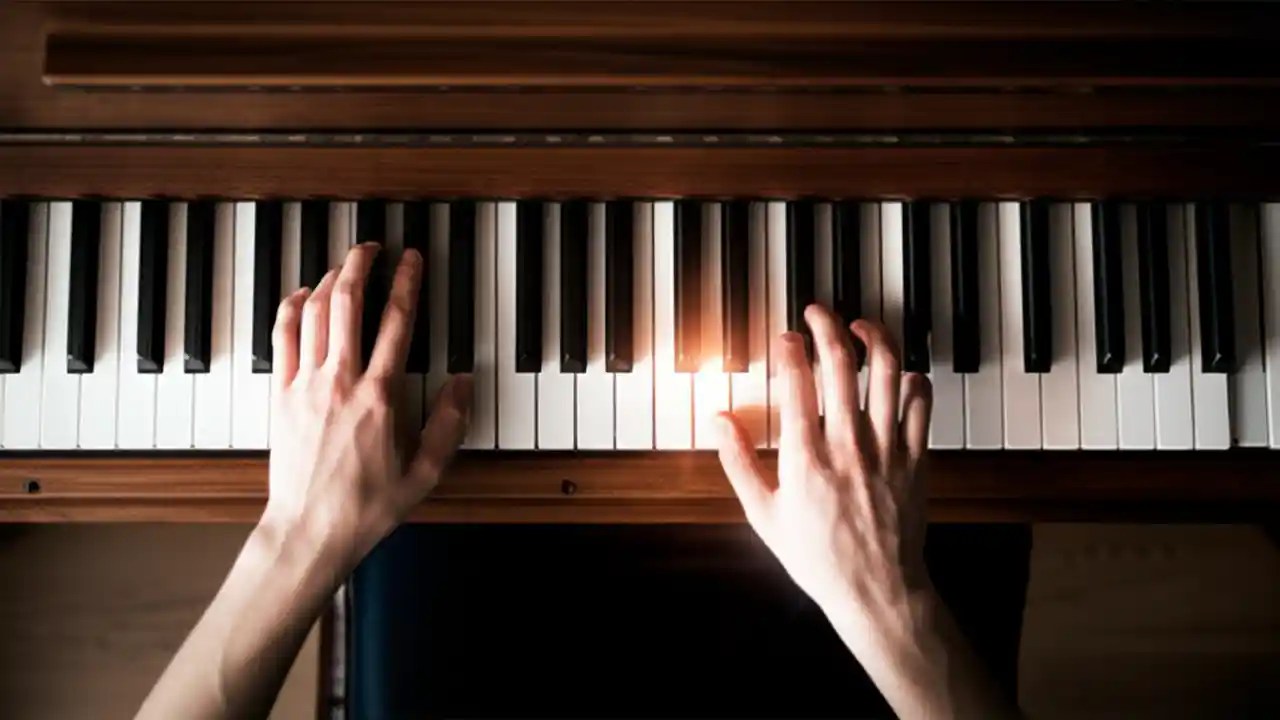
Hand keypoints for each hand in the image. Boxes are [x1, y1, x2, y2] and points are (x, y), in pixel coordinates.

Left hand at [263, 243, 471, 570]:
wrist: (309, 532)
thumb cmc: (366, 507)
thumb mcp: (425, 472)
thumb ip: (448, 423)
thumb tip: (464, 381)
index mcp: (380, 396)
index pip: (397, 321)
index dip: (407, 282)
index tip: (412, 259)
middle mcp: (340, 381)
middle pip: (348, 302)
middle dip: (361, 264)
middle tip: (372, 246)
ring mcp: (305, 384)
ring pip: (314, 312)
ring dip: (330, 278)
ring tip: (344, 264)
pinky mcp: (279, 395)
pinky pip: (282, 337)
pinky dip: (292, 307)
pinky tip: (303, 295)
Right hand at [716, 305, 932, 634]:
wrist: (877, 591)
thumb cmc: (818, 558)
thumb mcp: (763, 515)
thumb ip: (739, 462)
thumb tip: (718, 420)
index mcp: (806, 459)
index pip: (797, 382)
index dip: (790, 348)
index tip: (785, 336)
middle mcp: (849, 446)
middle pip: (841, 364)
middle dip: (827, 326)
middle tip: (818, 313)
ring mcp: (888, 450)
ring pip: (887, 373)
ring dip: (874, 338)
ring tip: (861, 326)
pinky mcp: (917, 458)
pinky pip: (922, 404)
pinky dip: (913, 379)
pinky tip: (899, 373)